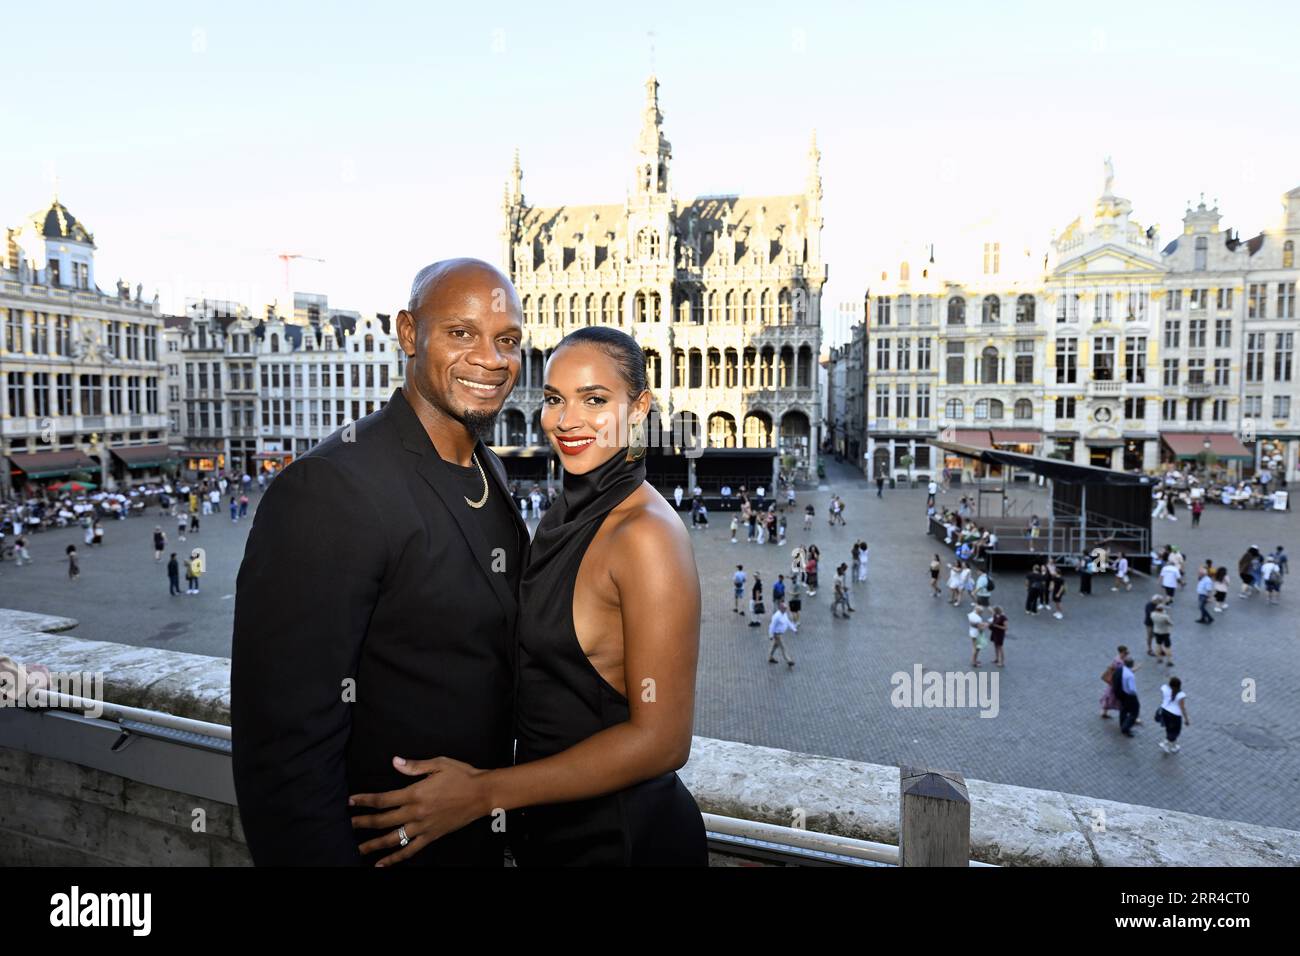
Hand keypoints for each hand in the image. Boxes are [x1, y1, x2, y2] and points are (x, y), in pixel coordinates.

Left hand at [349, 756, 489, 866]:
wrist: (482, 794)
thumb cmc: (462, 776)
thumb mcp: (438, 764)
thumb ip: (414, 766)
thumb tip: (394, 762)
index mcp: (415, 793)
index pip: (383, 799)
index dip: (365, 801)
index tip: (351, 801)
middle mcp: (416, 813)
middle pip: (383, 820)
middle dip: (364, 822)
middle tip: (350, 824)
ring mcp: (423, 827)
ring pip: (393, 839)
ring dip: (374, 844)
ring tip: (359, 849)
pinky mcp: (432, 836)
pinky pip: (410, 850)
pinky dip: (395, 858)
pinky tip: (383, 864)